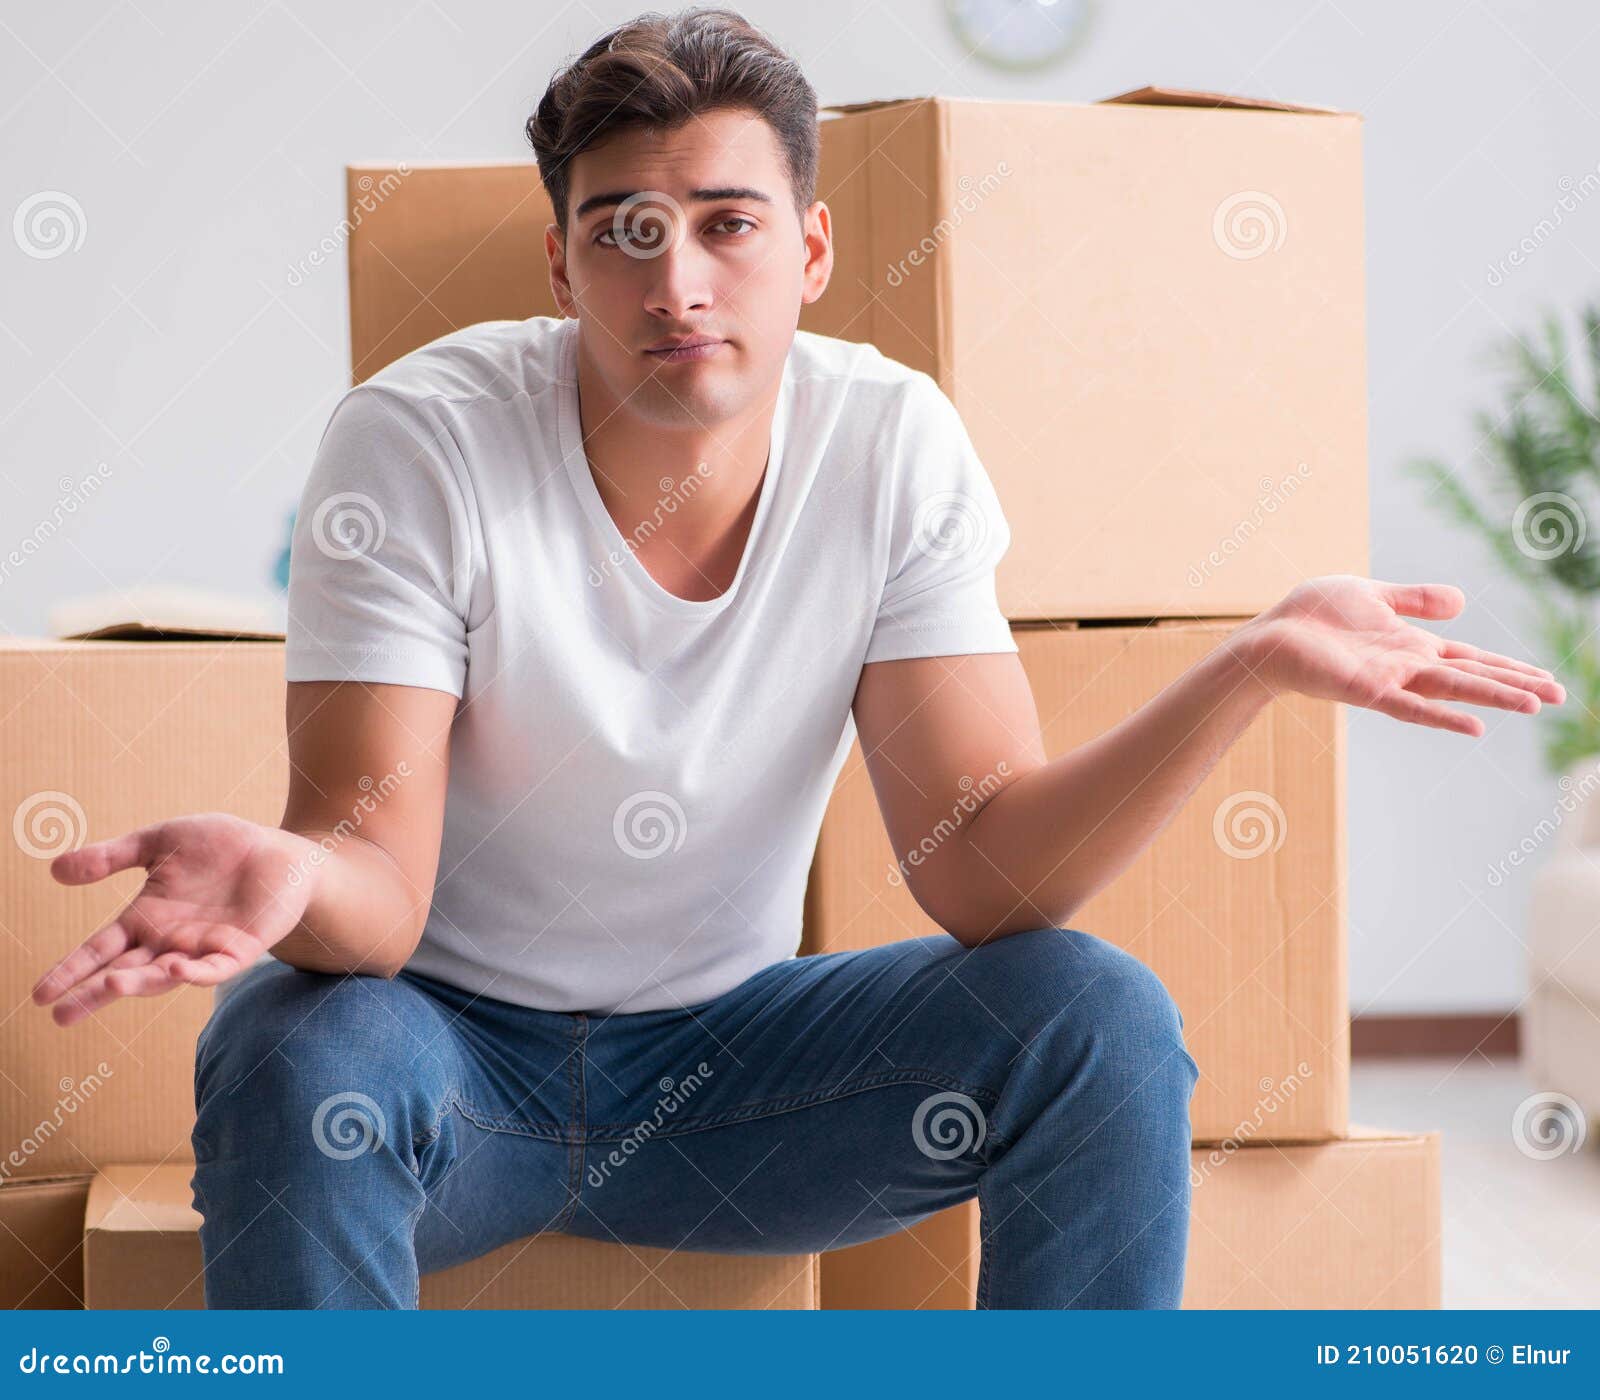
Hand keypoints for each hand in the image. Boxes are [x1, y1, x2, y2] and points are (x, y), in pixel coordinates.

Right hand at [31, 813, 320, 1026]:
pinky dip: (197, 973)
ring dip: (138, 982)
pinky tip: (177, 969)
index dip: (71, 970)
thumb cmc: (221, 846)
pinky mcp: (240, 949)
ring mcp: (204, 948)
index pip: (100, 949)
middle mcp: (169, 941)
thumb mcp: (160, 842)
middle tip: (60, 1013)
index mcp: (146, 919)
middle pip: (124, 972)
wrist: (279, 848)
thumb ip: (112, 856)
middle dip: (94, 992)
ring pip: (164, 975)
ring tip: (109, 986)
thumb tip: (55, 870)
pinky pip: (215, 969)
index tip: (39, 994)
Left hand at [1233, 574, 1565, 735]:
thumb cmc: (1313, 616)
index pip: (1471, 657)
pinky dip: (1442, 717)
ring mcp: (1390, 679)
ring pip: (1453, 691)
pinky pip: (1410, 707)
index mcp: (1413, 645)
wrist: (1271, 634)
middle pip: (1473, 675)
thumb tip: (1462, 601)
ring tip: (1536, 705)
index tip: (1547, 678)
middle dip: (1516, 685)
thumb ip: (1416, 599)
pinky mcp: (1366, 689)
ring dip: (1493, 697)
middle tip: (1562, 696)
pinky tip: (1474, 727)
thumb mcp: (1373, 594)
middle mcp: (1408, 666)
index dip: (1508, 667)